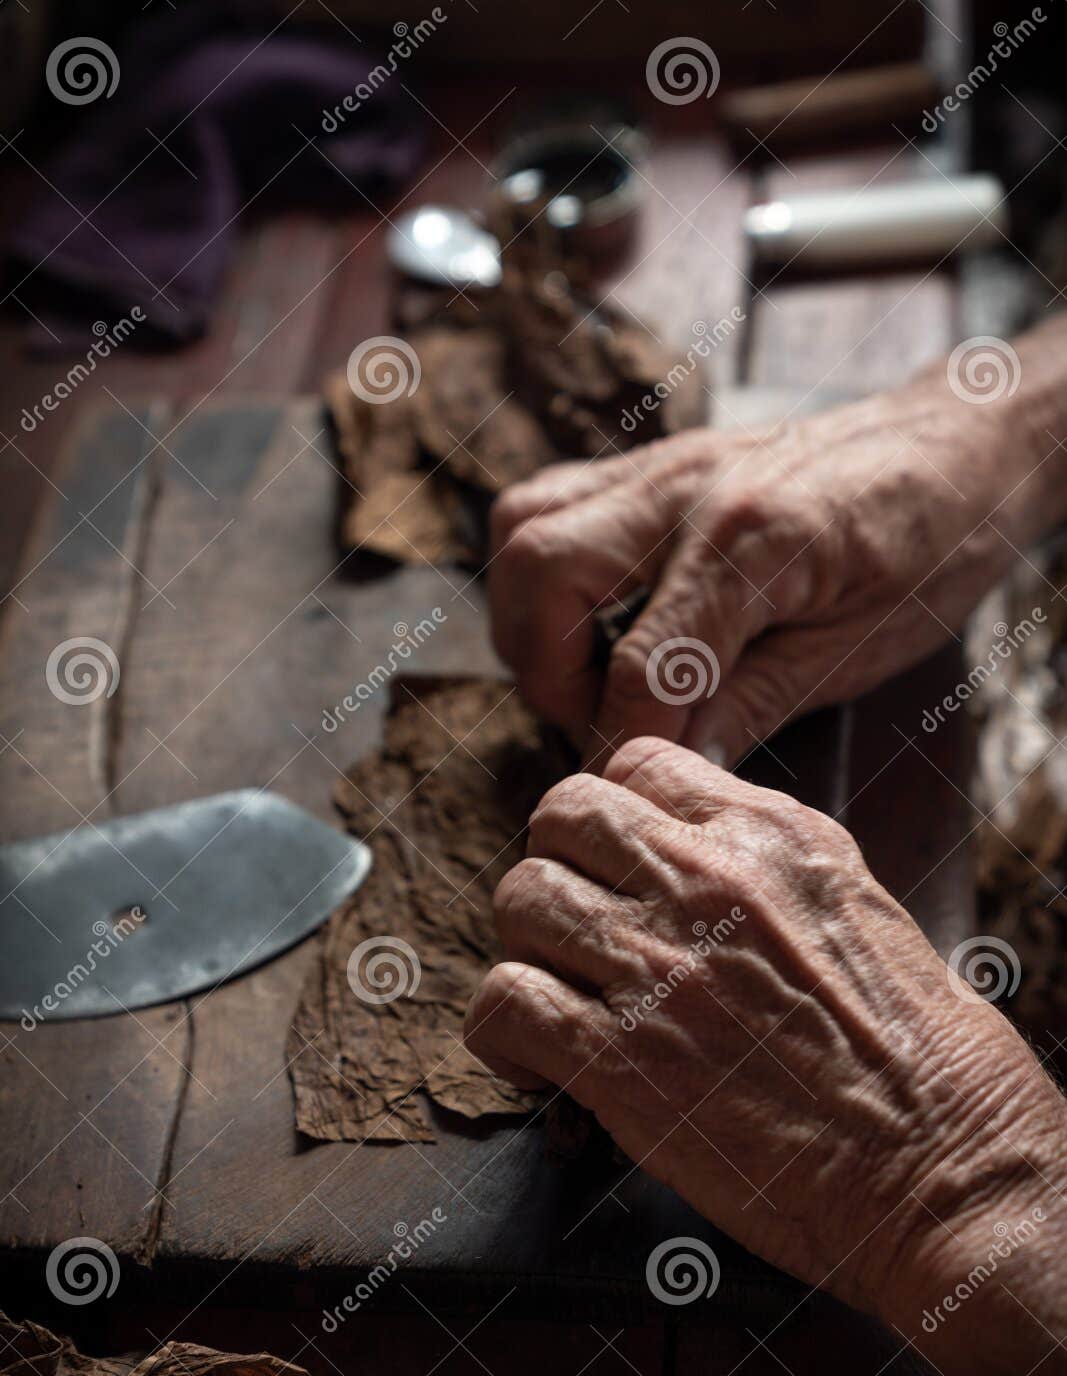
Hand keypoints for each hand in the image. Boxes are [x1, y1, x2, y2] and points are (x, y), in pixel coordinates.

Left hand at [464, 738, 1058, 1327]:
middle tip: (577, 933)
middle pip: (563, 816)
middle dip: (560, 870)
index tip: (615, 868)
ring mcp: (658, 965)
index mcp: (774, 836)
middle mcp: (709, 882)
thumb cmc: (922, 1060)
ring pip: (521, 898)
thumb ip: (767, 866)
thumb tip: (692, 853)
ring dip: (529, 949)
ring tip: (560, 999)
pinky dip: (503, 1034)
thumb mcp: (859, 910)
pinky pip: (502, 1002)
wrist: (941, 1172)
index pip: (637, 764)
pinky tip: (540, 1064)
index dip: (612, 818)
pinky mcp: (617, 1056)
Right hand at [489, 376, 1041, 768]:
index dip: (620, 741)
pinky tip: (594, 621)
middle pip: (543, 571)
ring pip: (523, 531)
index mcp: (757, 538)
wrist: (956, 446)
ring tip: (589, 673)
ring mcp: (660, 466)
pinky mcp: (648, 465)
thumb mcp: (858, 651)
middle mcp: (688, 487)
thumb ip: (753, 705)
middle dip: (548, 673)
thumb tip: (669, 768)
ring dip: (532, 622)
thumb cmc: (928, 547)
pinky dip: (543, 576)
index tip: (621, 788)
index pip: (645, 662)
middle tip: (599, 719)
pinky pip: (544, 508)